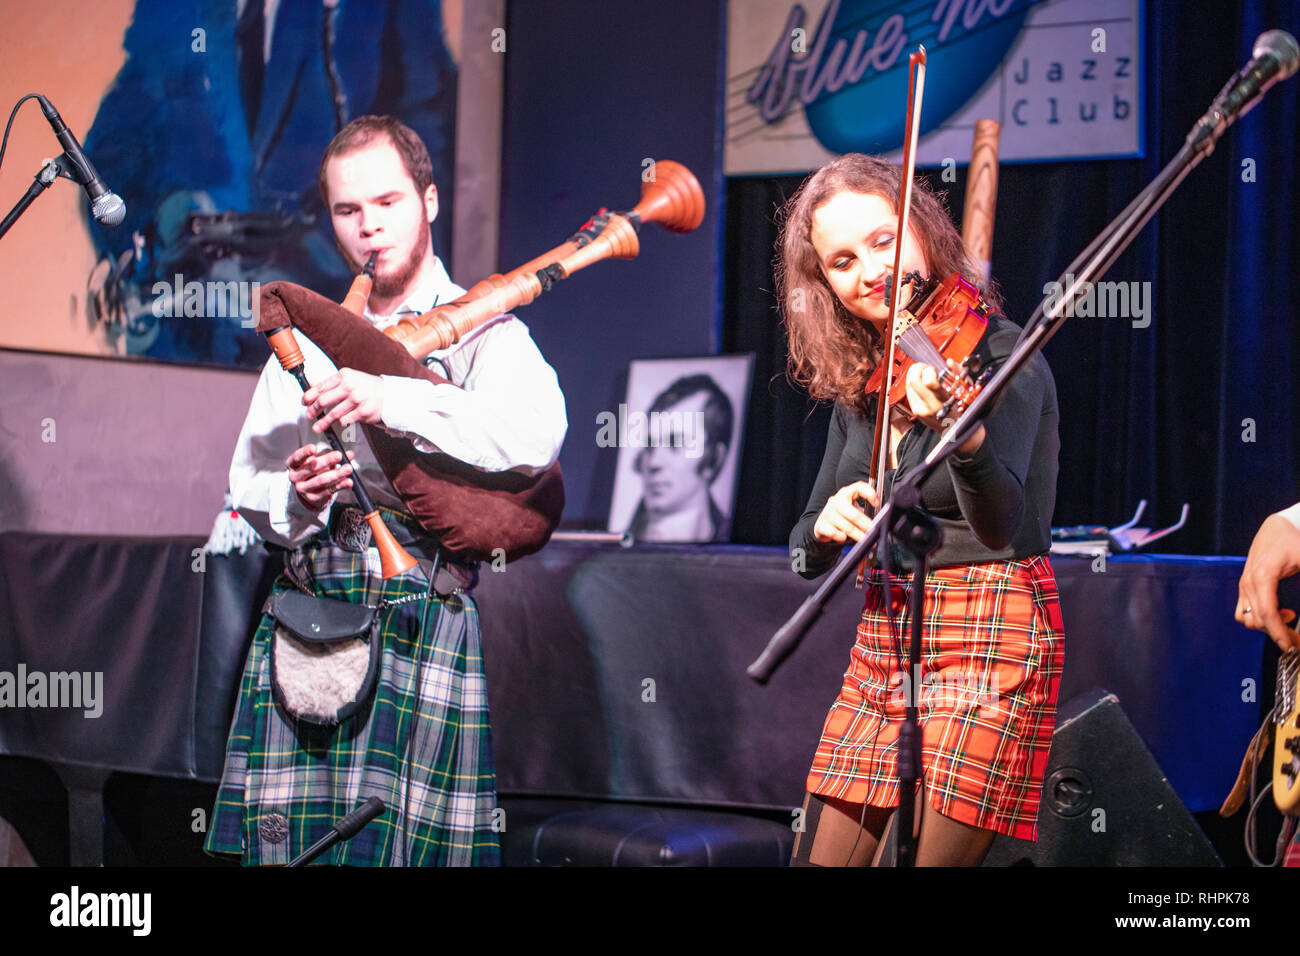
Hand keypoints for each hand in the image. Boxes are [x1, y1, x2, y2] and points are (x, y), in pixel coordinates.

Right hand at [287, 443, 355, 511]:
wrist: (310, 491)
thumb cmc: (314, 471)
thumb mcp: (320, 460)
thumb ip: (332, 455)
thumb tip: (349, 454)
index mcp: (293, 465)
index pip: (297, 457)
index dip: (305, 452)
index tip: (314, 448)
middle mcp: (295, 477)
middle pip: (312, 468)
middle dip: (327, 461)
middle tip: (339, 456)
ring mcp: (303, 489)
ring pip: (321, 480)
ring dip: (337, 474)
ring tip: (348, 468)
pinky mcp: (313, 498)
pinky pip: (328, 490)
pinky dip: (340, 485)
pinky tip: (348, 481)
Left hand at [302, 368, 384, 432]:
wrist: (388, 396)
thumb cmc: (367, 388)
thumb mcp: (350, 378)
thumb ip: (332, 383)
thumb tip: (311, 384)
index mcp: (344, 375)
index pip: (320, 387)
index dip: (309, 396)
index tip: (305, 402)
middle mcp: (350, 386)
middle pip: (323, 400)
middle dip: (313, 410)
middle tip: (309, 416)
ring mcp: (357, 399)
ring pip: (333, 414)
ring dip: (323, 422)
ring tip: (318, 427)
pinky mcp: (362, 412)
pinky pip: (345, 420)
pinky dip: (340, 423)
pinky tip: (339, 423)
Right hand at [813, 481, 879, 543]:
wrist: (822, 525)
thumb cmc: (841, 517)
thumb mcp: (852, 509)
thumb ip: (864, 511)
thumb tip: (879, 520)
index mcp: (845, 494)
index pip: (858, 487)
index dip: (869, 493)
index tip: (876, 503)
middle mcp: (835, 501)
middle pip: (854, 514)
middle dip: (866, 525)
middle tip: (873, 531)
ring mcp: (827, 513)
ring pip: (847, 526)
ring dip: (858, 535)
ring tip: (864, 539)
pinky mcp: (821, 525)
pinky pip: (835, 533)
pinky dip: (841, 538)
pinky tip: (843, 537)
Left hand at [904, 361, 984, 453]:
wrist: (957, 430)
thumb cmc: (963, 410)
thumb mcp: (966, 390)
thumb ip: (958, 373)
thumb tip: (949, 362)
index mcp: (942, 401)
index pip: (928, 381)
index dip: (929, 370)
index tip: (934, 369)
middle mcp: (928, 407)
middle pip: (912, 380)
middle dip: (918, 369)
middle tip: (926, 368)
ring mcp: (919, 410)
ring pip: (908, 385)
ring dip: (915, 375)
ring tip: (925, 375)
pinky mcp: (915, 411)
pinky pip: (909, 392)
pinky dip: (914, 384)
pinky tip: (923, 385)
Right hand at [1236, 512, 1299, 651]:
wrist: (1280, 526)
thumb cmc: (1294, 541)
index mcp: (1263, 576)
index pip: (1267, 613)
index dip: (1278, 632)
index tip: (1290, 645)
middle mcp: (1249, 581)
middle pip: (1257, 619)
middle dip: (1277, 633)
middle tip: (1297, 640)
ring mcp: (1244, 584)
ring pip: (1247, 618)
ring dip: (1265, 626)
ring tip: (1286, 621)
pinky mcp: (1244, 585)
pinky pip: (1243, 610)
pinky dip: (1257, 618)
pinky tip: (1276, 612)